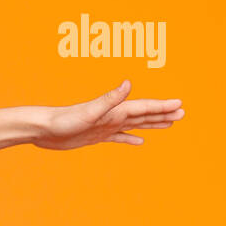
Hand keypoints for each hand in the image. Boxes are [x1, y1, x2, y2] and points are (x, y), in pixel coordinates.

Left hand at [32, 80, 183, 149]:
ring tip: (169, 123)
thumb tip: (128, 83)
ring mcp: (105, 126)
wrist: (42, 129)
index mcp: (114, 110)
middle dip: (163, 113)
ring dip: (152, 123)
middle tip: (182, 113)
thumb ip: (110, 98)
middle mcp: (112, 116)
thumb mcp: (89, 111)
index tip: (181, 104)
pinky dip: (131, 139)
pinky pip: (119, 138)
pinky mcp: (96, 136)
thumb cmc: (63, 119)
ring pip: (135, 124)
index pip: (144, 107)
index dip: (163, 106)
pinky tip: (140, 142)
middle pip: (144, 114)